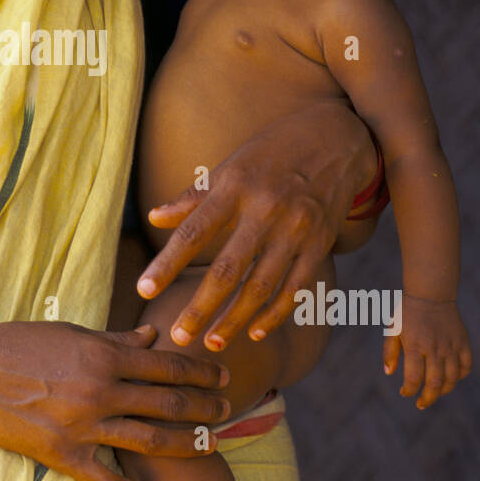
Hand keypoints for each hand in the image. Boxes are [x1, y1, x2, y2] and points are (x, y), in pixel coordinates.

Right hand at [0, 318, 230, 480]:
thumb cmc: (17, 343)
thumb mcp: (69, 333)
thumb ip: (114, 339)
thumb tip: (152, 337)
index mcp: (103, 354)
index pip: (167, 365)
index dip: (201, 372)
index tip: (223, 377)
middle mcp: (101, 389)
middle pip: (168, 402)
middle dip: (205, 407)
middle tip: (229, 410)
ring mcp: (83, 424)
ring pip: (149, 440)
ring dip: (186, 444)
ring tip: (210, 446)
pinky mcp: (62, 453)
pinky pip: (107, 478)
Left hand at [136, 101, 376, 348]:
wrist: (337, 136)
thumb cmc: (273, 152)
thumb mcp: (231, 165)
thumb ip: (194, 196)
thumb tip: (154, 217)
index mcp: (235, 187)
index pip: (194, 231)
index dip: (167, 263)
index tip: (144, 289)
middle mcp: (265, 209)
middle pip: (228, 269)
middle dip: (201, 308)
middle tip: (178, 336)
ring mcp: (296, 228)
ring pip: (261, 286)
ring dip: (235, 320)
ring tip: (212, 343)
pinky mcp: (321, 242)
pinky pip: (296, 287)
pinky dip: (276, 313)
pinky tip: (256, 332)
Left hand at [383, 297, 471, 408]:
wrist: (431, 294)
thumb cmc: (407, 314)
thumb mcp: (393, 330)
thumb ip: (389, 352)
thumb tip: (388, 373)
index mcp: (415, 345)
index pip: (413, 377)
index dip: (409, 390)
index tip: (404, 392)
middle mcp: (434, 348)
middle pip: (435, 382)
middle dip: (427, 398)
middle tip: (421, 403)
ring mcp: (451, 346)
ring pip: (452, 378)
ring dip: (443, 390)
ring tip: (434, 392)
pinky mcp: (462, 343)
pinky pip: (465, 366)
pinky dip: (459, 376)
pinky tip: (450, 378)